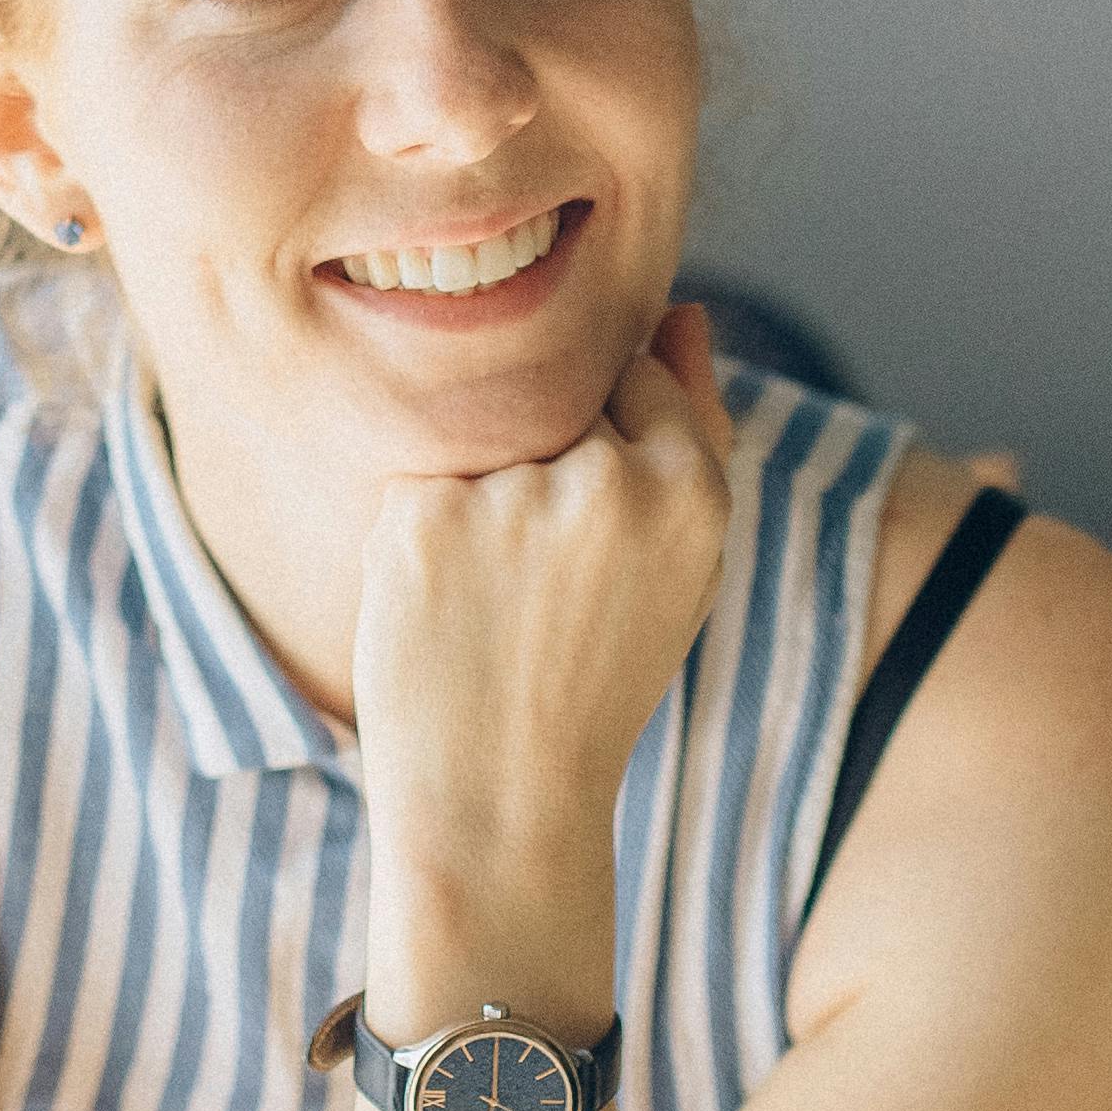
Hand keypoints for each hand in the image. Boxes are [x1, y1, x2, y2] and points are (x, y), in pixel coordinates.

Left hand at [353, 303, 732, 986]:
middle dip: (538, 471)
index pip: (635, 380)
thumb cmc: (595, 677)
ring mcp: (514, 496)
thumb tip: (682, 308)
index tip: (594, 548)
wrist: (501, 802)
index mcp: (694, 488)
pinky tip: (440, 607)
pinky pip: (417, 474)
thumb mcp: (684, 564)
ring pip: (483, 435)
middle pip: (555, 399)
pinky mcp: (423, 515)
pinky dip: (418, 532)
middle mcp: (611, 480)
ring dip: (476, 499)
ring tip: (493, 604)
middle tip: (540, 590)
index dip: (603, 455)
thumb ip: (694, 428)